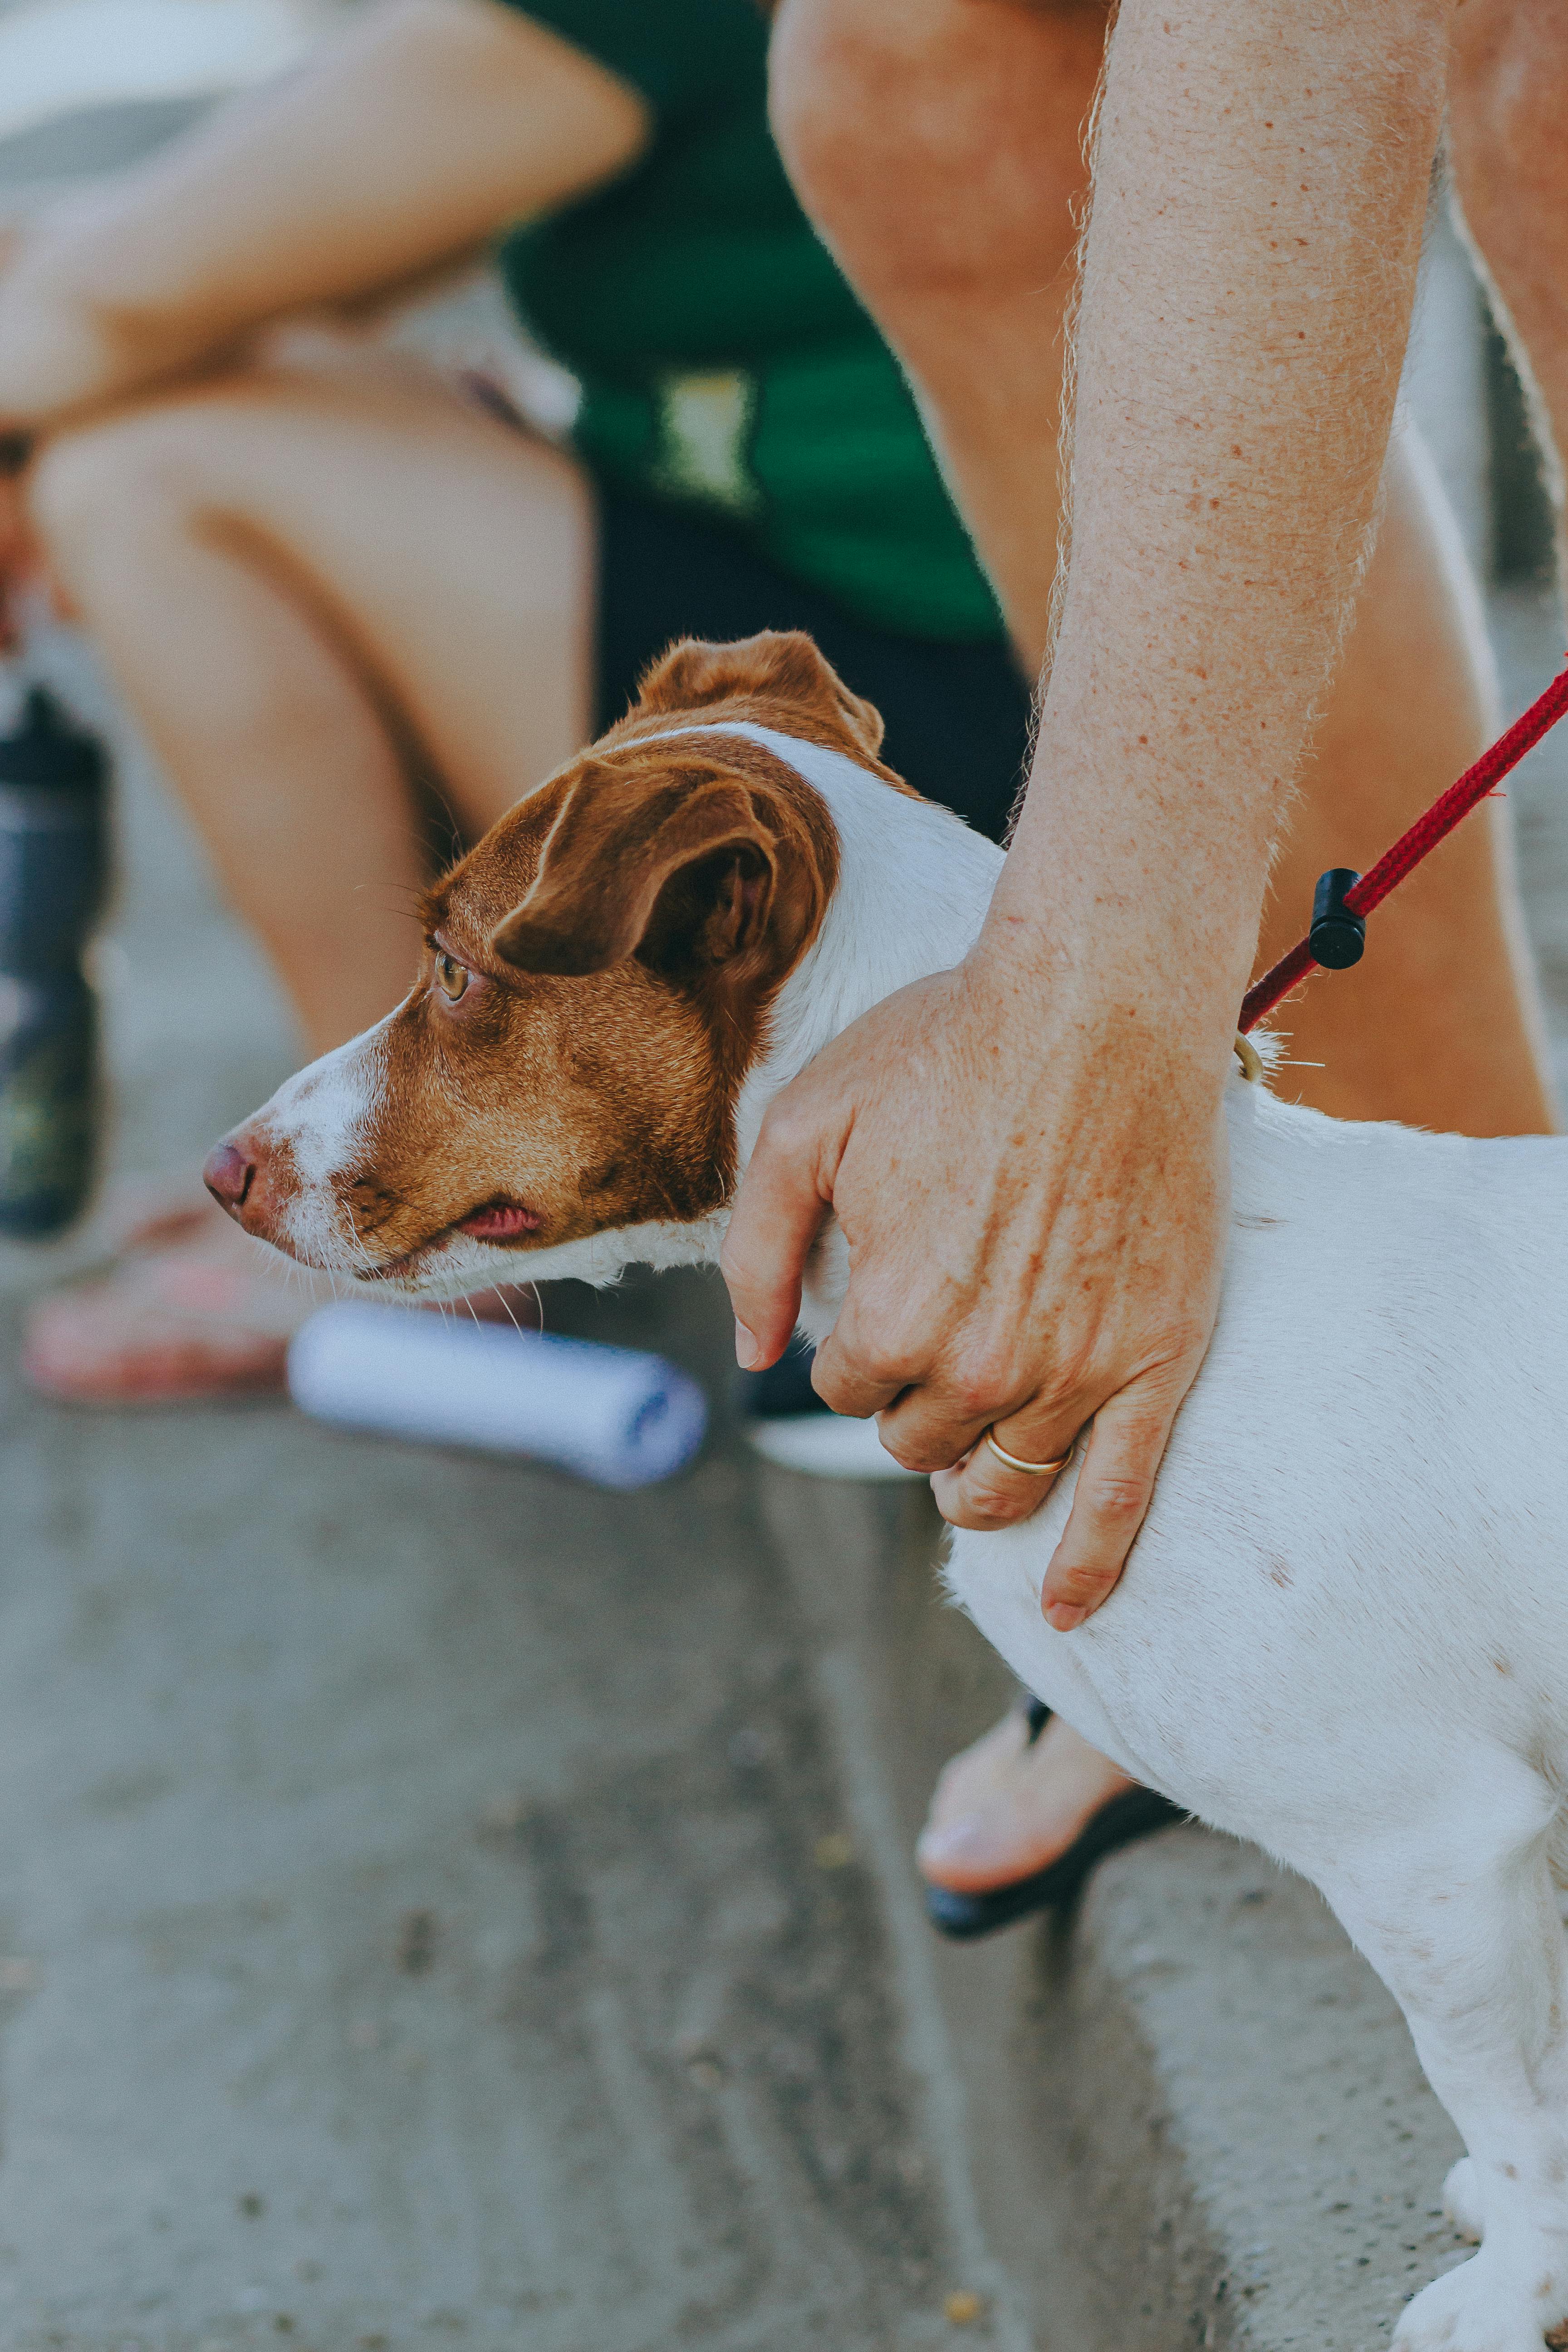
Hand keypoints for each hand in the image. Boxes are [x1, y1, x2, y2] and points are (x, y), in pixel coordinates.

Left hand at [721, 942, 1228, 1628]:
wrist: (1102, 1006)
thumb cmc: (946, 1047)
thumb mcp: (805, 1124)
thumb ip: (759, 1250)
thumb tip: (749, 1355)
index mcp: (892, 1315)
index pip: (848, 1386)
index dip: (854, 1341)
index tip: (881, 1285)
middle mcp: (983, 1363)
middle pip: (919, 1440)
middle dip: (911, 1401)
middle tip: (935, 1329)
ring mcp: (1079, 1372)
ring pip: (1002, 1481)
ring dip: (971, 1479)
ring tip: (966, 1457)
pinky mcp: (1157, 1363)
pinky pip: (1122, 1495)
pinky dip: (1093, 1562)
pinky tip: (1070, 1609)